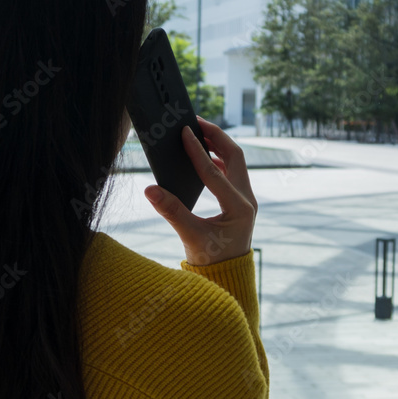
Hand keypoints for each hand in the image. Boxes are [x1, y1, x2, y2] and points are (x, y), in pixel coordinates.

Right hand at [144, 116, 257, 265]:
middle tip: (196, 121)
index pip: (214, 171)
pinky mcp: (241, 200)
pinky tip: (205, 153)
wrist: (227, 277)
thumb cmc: (210, 260)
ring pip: (236, 161)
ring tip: (199, 131)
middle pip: (235, 156)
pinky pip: (233, 170)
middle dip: (216, 136)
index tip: (185, 131)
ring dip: (219, 144)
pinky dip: (219, 158)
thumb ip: (171, 211)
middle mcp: (248, 199)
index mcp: (238, 208)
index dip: (197, 150)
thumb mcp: (190, 236)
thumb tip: (149, 189)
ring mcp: (247, 198)